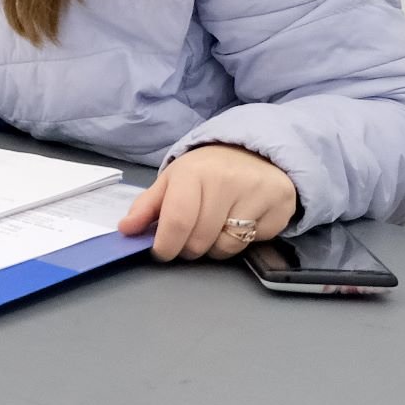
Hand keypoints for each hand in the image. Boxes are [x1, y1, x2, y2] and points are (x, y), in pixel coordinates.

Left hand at [118, 144, 297, 261]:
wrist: (254, 153)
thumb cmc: (207, 171)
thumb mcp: (172, 182)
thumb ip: (146, 207)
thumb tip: (125, 229)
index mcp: (193, 172)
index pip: (177, 222)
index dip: (166, 246)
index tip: (162, 251)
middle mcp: (225, 180)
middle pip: (199, 240)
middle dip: (188, 248)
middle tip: (190, 236)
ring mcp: (256, 192)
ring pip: (225, 247)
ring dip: (214, 247)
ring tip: (216, 227)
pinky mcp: (279, 206)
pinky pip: (252, 243)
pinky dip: (242, 241)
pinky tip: (241, 220)